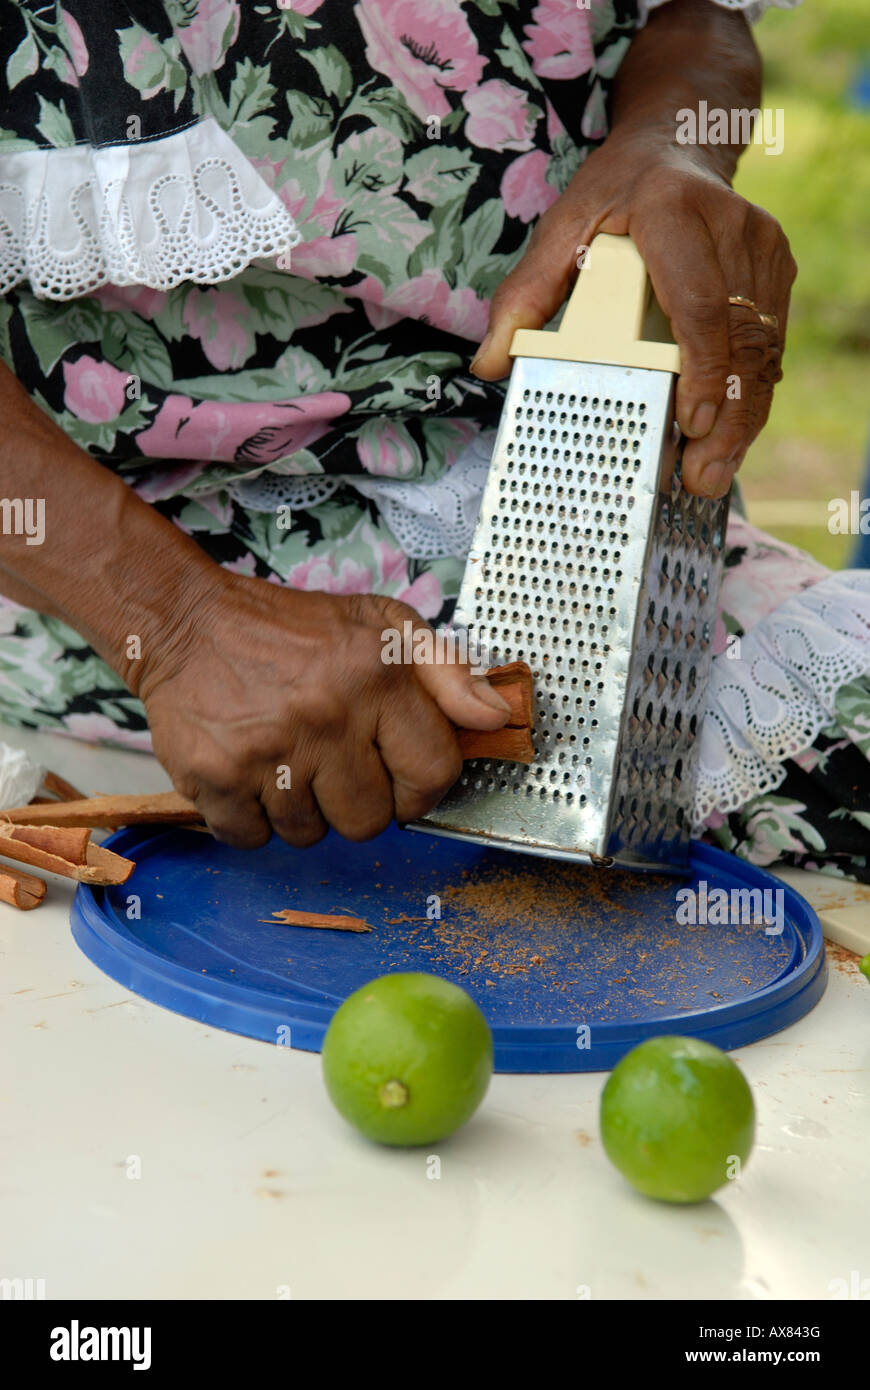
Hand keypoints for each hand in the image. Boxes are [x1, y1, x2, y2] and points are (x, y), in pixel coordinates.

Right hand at [137, 572, 509, 847]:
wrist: (185, 622)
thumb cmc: (292, 630)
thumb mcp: (381, 625)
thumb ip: (447, 672)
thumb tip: (497, 718)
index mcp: (377, 677)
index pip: (433, 773)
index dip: (421, 788)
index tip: (399, 777)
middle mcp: (326, 716)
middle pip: (369, 820)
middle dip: (356, 801)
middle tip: (331, 761)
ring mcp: (268, 751)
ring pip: (310, 835)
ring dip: (301, 809)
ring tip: (286, 758)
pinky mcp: (215, 778)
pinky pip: (253, 839)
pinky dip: (251, 818)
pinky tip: (249, 773)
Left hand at [471, 133, 796, 497]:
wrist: (679, 141)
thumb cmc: (615, 193)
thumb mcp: (561, 228)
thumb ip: (525, 296)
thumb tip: (489, 365)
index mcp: (675, 213)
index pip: (698, 302)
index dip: (699, 367)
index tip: (691, 422)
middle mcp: (732, 228)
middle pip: (738, 339)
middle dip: (724, 417)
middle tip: (703, 476)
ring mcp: (763, 250)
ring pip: (762, 350)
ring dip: (742, 419)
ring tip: (714, 473)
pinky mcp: (777, 271)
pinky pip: (768, 347)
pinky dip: (749, 398)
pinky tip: (729, 439)